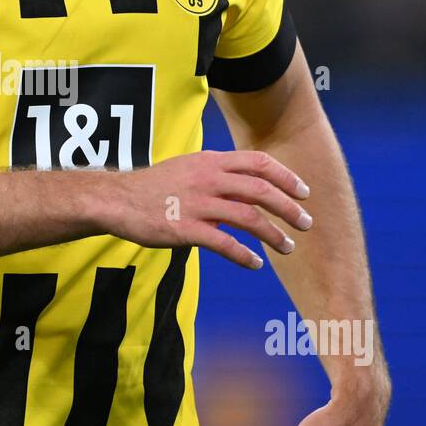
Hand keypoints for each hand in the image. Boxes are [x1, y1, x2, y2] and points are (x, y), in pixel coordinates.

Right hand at [108, 148, 312, 268]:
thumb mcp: (188, 167)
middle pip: (261, 190)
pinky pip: (224, 244)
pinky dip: (245, 255)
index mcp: (211, 161)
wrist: (118, 200)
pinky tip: (256, 263)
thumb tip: (247, 186)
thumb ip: (218, 173)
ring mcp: (197, 204)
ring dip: (274, 234)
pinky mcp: (186, 229)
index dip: (287, 177)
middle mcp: (208, 179)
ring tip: (288, 247)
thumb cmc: (155, 186)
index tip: (304, 193)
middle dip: (289, 208)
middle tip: (306, 223)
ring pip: (248, 217)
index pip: (259, 162)